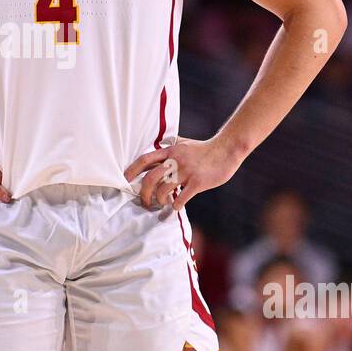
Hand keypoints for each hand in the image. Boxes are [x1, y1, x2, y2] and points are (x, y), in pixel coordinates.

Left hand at [123, 137, 242, 211]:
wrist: (227, 150)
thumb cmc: (204, 149)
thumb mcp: (184, 144)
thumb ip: (170, 147)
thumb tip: (157, 146)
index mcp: (170, 151)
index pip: (145, 160)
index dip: (132, 170)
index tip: (124, 180)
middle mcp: (176, 161)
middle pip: (150, 178)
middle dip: (144, 193)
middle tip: (144, 201)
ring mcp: (187, 172)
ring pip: (164, 189)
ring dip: (159, 200)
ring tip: (161, 204)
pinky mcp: (198, 182)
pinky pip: (182, 198)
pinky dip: (176, 205)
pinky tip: (176, 206)